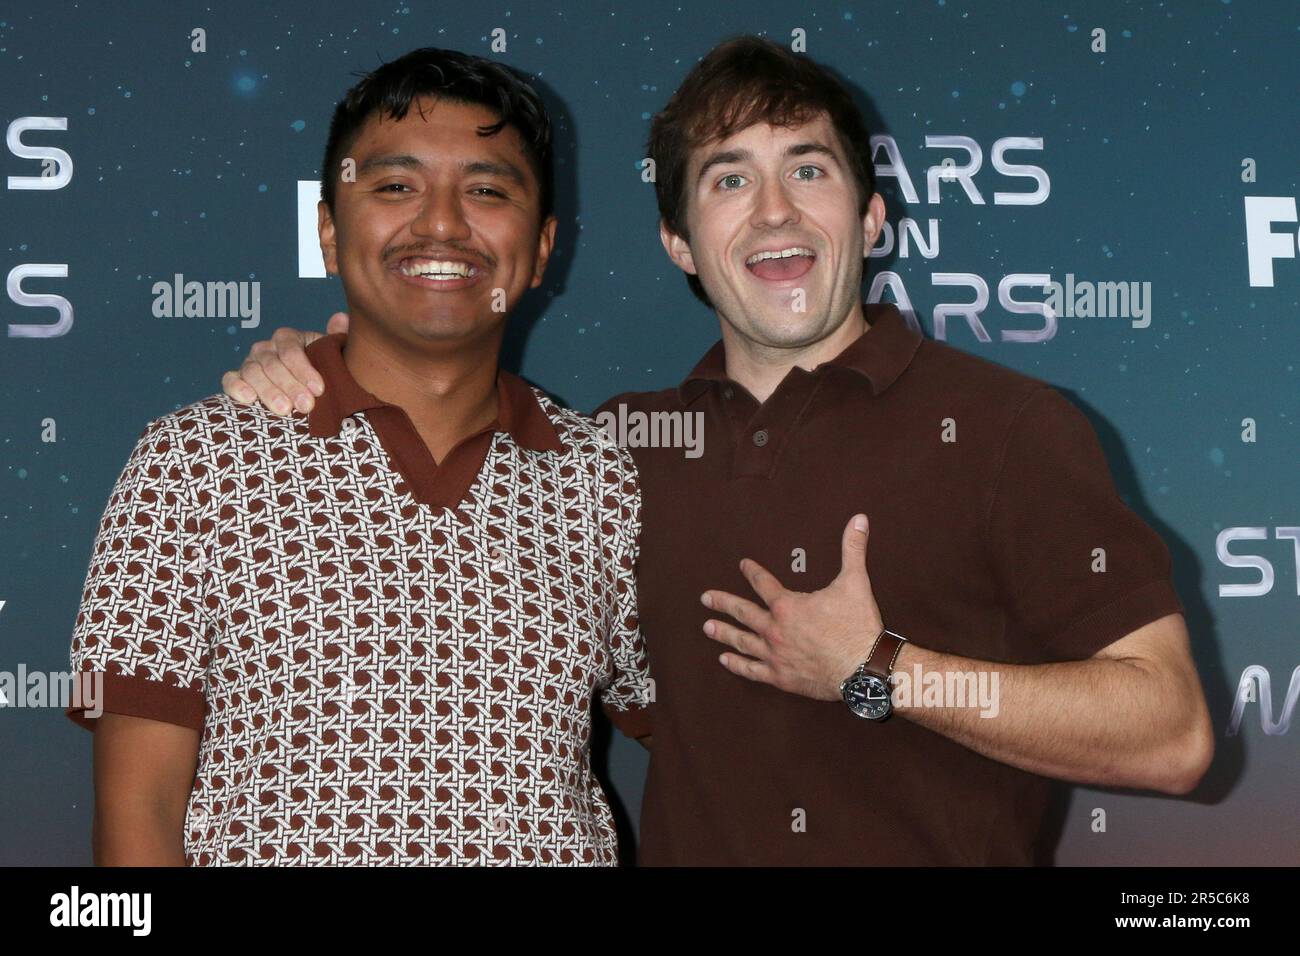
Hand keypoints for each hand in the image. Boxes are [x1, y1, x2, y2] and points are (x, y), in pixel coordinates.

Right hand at [220, 311, 349, 414]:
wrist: (304, 389)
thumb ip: (336, 338)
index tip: (319, 389)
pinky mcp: (237, 380)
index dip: (304, 369)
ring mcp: (249, 363)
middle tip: (306, 406)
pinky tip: (249, 399)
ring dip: (268, 391)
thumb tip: (341, 319)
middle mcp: (266, 348)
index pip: (291, 350)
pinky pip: (230, 379)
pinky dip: (236, 387)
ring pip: (252, 372)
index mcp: (288, 338)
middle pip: (273, 364)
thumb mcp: (331, 356)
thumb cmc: (320, 371)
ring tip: (284, 410)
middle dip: (291, 386)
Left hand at [701, 514, 884, 700]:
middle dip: (722, 603)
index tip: (743, 565)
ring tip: (707, 627)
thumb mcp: (856, 582)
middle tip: (706, 598)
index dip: (751, 572)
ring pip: (742, 641)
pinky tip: (725, 659)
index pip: (763, 583)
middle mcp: (774, 629)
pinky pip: (752, 670)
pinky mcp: (780, 676)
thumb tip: (859, 519)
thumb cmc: (858, 627)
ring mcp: (775, 654)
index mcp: (787, 606)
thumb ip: (853, 549)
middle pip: (742, 612)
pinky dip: (737, 664)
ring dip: (723, 633)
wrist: (863, 669)